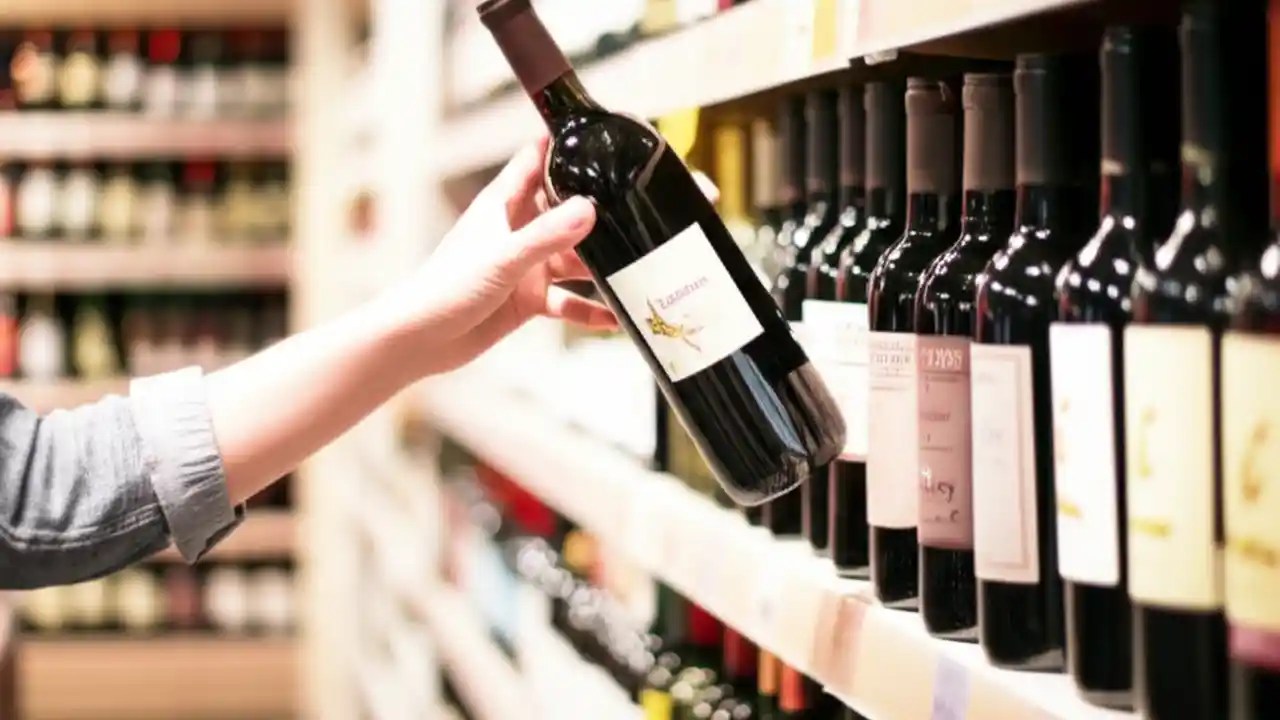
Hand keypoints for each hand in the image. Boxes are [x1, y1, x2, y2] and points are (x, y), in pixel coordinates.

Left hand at [379, 135, 718, 376]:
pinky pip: (568, 301)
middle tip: (645, 207)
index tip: (604, 137)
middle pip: (568, 211)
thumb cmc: (444, 290)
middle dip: (602, 211)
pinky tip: (616, 317)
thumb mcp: (502, 259)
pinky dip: (590, 309)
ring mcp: (525, 265)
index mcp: (504, 205)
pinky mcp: (527, 299)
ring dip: (603, 265)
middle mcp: (518, 230)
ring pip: (575, 258)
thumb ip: (547, 236)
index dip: (567, 146)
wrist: (419, 340)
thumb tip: (590, 208)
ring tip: (642, 266)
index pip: (539, 160)